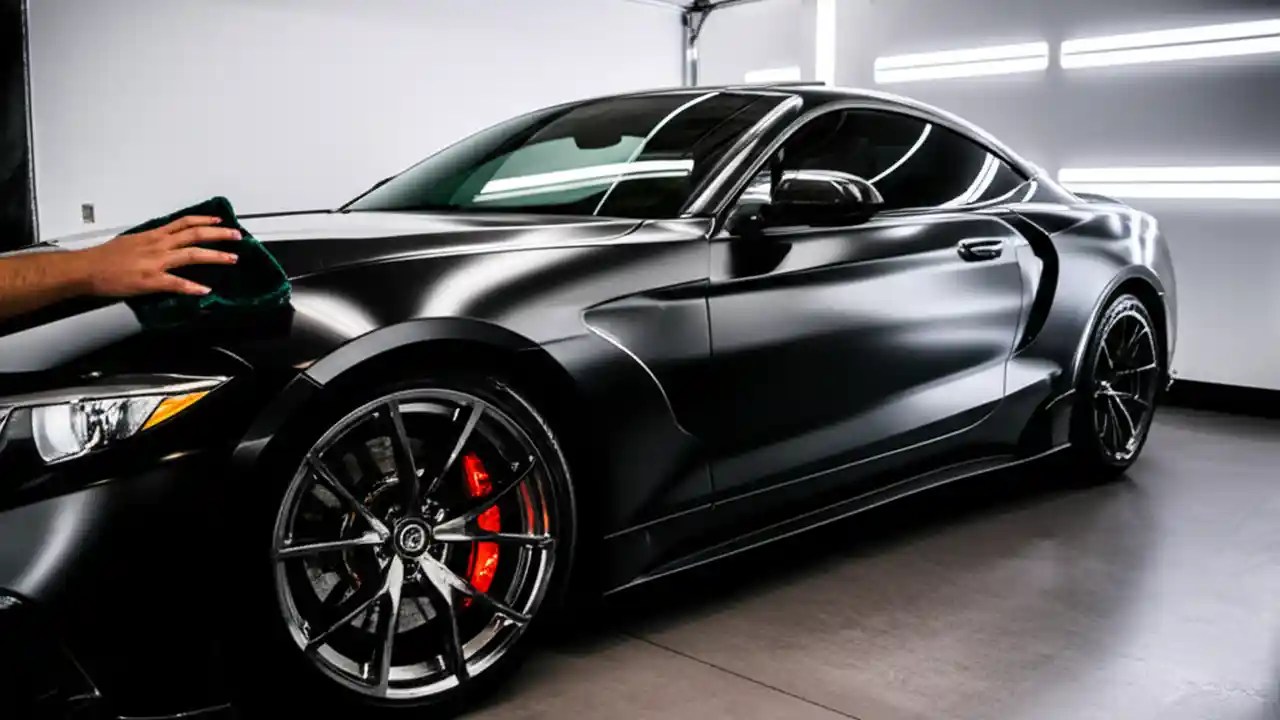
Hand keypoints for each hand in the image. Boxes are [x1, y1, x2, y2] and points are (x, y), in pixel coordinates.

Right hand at [78, 215, 240, 296]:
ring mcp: (156, 262)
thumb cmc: (104, 257)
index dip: (205, 221)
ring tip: (231, 258)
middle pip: (195, 235)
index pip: (184, 223)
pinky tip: (204, 290)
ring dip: (215, 256)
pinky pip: (176, 283)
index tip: (220, 222)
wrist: (86, 268)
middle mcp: (158, 245)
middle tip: (237, 237)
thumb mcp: (131, 241)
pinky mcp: (150, 280)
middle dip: (219, 235)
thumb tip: (162, 242)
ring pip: (192, 255)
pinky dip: (192, 287)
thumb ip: (150, 241)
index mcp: (153, 236)